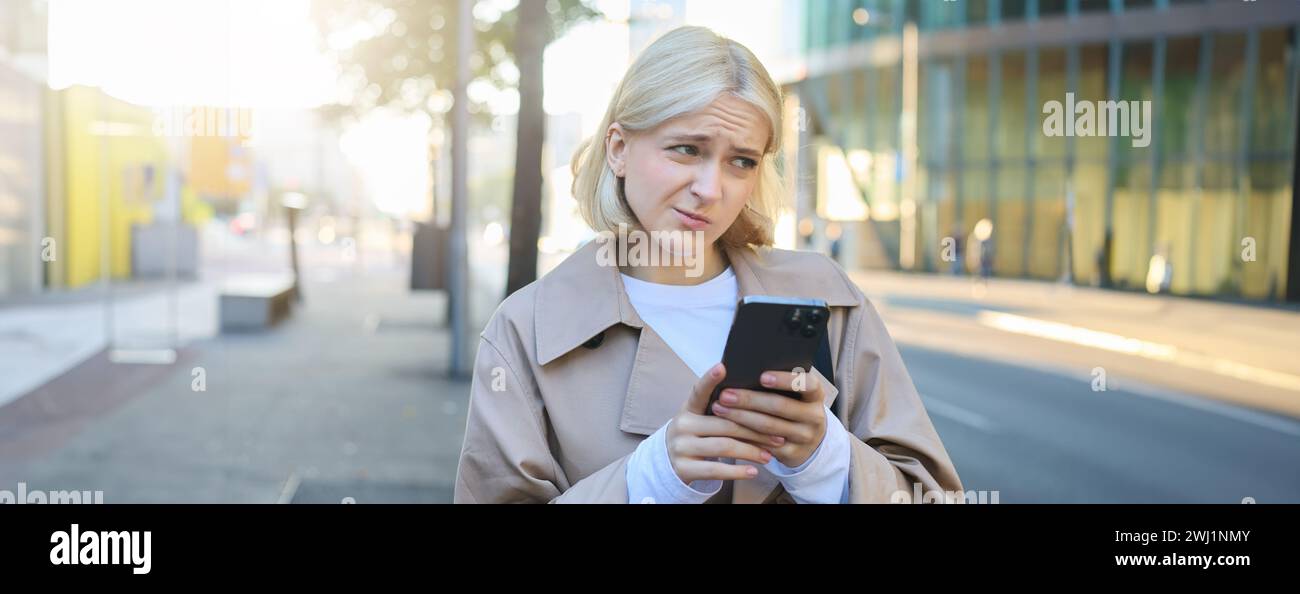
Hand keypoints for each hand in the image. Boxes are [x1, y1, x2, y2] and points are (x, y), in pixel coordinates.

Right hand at [665, 363, 786, 483]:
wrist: (668, 465)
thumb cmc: (696, 437)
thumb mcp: (700, 420)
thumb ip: (720, 410)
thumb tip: (758, 399)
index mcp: (688, 409)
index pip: (699, 391)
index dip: (709, 380)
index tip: (722, 367)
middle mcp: (682, 425)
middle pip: (724, 424)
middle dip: (755, 431)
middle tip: (777, 437)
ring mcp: (681, 447)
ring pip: (723, 447)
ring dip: (751, 451)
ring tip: (769, 456)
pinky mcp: (683, 468)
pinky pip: (715, 470)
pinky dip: (737, 472)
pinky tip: (753, 472)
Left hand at [710, 369, 826, 467]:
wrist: (809, 440)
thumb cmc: (794, 406)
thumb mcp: (796, 394)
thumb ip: (780, 383)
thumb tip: (744, 370)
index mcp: (816, 395)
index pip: (808, 384)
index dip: (785, 380)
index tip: (762, 377)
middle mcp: (814, 416)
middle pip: (780, 406)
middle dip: (750, 400)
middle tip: (725, 394)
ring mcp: (804, 437)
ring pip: (769, 427)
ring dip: (741, 417)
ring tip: (719, 408)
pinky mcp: (792, 454)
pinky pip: (764, 445)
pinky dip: (743, 436)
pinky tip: (726, 428)